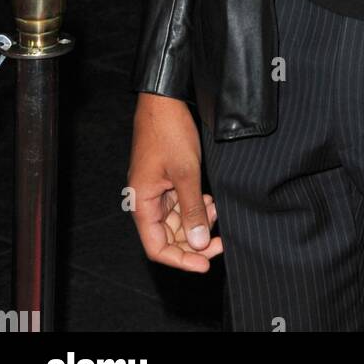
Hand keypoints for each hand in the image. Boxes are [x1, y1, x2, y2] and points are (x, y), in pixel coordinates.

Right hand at [127, 92, 222, 271]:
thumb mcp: (185, 173)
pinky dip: (197, 205)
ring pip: (177, 220)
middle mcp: (147, 200)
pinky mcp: (167, 179)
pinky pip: (181, 203)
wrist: (164, 99)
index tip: (205, 264)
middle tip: (221, 242)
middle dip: (194, 241)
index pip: (157, 247)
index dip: (180, 259)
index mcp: (142, 203)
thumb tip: (199, 243)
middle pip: (168, 237)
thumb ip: (192, 209)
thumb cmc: (169, 132)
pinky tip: (211, 200)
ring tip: (216, 210)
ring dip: (198, 221)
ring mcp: (157, 189)